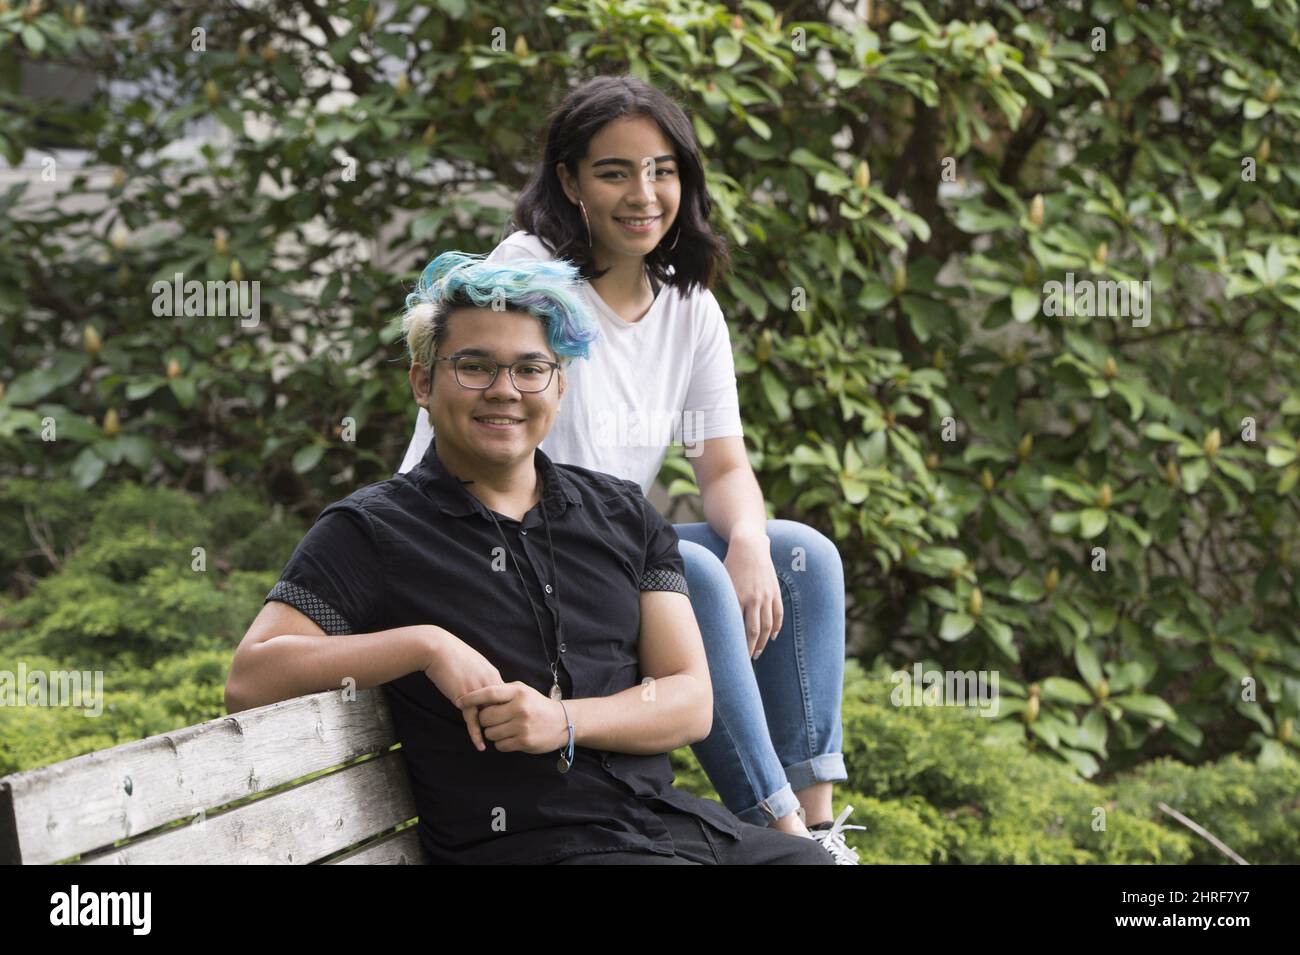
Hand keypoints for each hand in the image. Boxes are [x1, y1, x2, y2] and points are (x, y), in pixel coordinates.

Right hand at [421, 627, 503, 747]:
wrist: (437, 649)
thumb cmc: (452, 655)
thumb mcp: (473, 664)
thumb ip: (481, 677)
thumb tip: (483, 688)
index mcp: (493, 675)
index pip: (505, 698)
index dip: (507, 711)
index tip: (510, 723)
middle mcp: (490, 684)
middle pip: (502, 709)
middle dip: (505, 723)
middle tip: (508, 737)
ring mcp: (479, 691)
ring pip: (490, 716)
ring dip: (493, 730)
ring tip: (498, 743)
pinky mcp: (465, 698)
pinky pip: (473, 721)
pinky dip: (477, 734)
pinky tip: (481, 746)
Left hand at [456, 681, 567, 754]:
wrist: (563, 722)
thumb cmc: (537, 704)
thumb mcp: (522, 691)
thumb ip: (502, 691)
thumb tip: (476, 695)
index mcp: (518, 692)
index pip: (489, 693)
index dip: (471, 697)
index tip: (459, 700)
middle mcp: (520, 708)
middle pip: (485, 717)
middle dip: (484, 719)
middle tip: (492, 719)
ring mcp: (522, 726)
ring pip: (490, 733)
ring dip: (493, 732)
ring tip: (504, 728)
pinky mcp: (524, 742)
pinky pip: (500, 745)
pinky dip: (501, 743)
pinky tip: (511, 736)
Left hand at [722, 530, 783, 659]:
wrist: (749, 546)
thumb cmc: (731, 564)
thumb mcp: (723, 582)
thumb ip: (722, 601)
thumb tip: (716, 621)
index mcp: (738, 597)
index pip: (737, 628)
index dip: (736, 644)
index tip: (732, 656)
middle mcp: (753, 599)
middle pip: (753, 631)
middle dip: (751, 648)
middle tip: (747, 661)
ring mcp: (766, 596)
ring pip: (767, 625)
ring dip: (763, 641)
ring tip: (758, 652)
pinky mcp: (774, 591)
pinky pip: (778, 614)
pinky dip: (776, 627)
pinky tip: (772, 637)